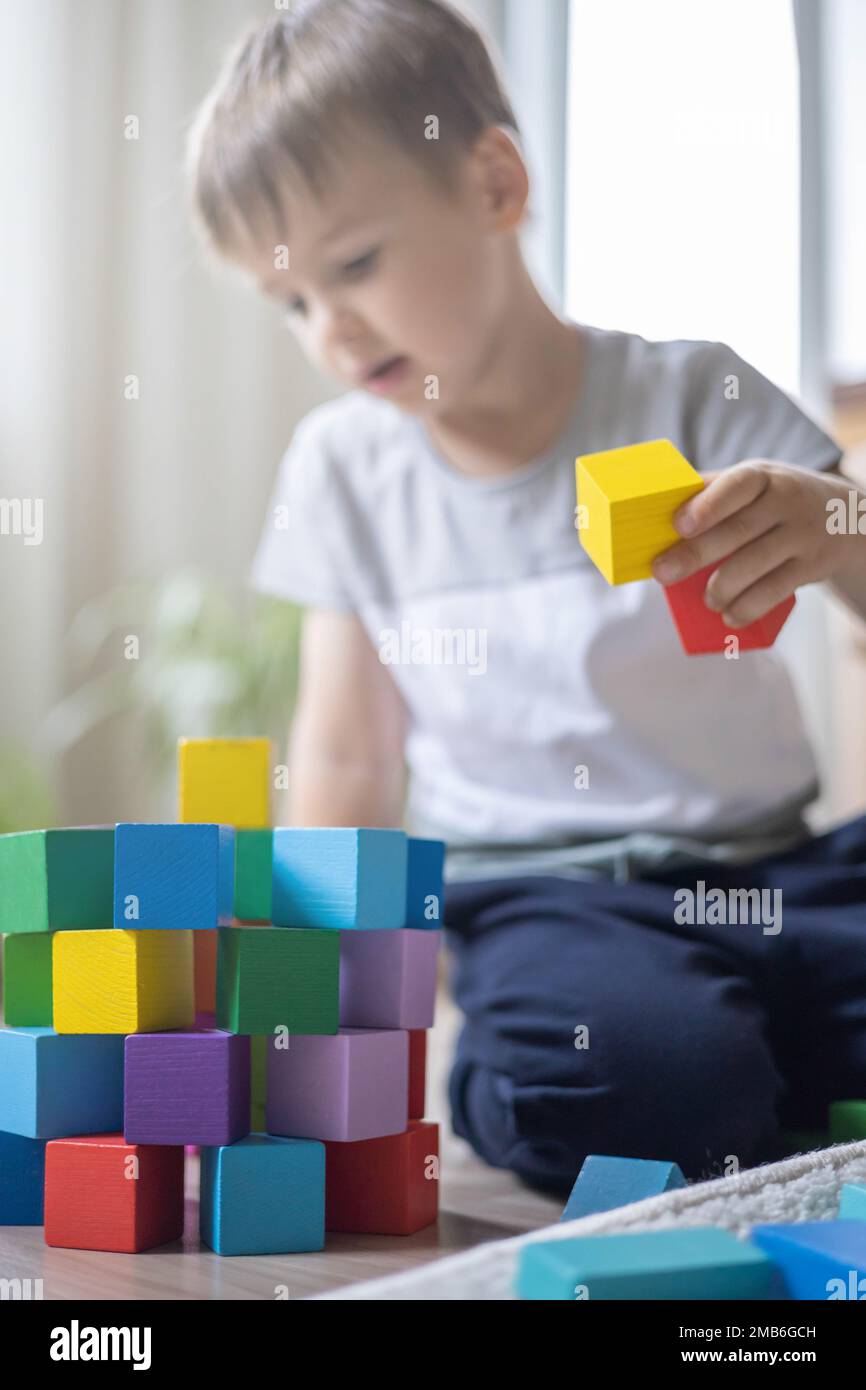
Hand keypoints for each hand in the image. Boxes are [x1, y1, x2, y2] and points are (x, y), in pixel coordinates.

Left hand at [651, 460, 863, 627]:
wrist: (843, 515)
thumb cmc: (774, 500)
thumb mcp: (753, 483)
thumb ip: (710, 491)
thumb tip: (652, 505)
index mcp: (762, 476)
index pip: (736, 485)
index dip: (707, 505)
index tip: (678, 525)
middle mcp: (786, 501)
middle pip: (738, 530)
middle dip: (696, 554)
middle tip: (662, 573)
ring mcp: (802, 534)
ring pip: (756, 564)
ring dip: (723, 587)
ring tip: (708, 599)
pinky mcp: (811, 566)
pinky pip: (776, 591)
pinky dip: (748, 608)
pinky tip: (730, 617)